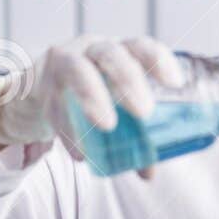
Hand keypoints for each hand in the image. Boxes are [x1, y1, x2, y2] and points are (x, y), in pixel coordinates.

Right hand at [0, 36, 183, 178]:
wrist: (43, 85)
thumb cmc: (94, 90)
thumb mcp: (114, 102)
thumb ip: (134, 132)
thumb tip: (149, 172)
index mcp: (119, 50)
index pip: (141, 46)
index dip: (159, 60)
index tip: (175, 83)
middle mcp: (91, 50)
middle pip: (111, 54)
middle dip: (129, 80)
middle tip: (145, 112)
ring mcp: (64, 64)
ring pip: (78, 70)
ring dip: (94, 97)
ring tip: (107, 125)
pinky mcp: (44, 86)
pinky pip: (55, 106)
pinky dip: (68, 131)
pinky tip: (80, 153)